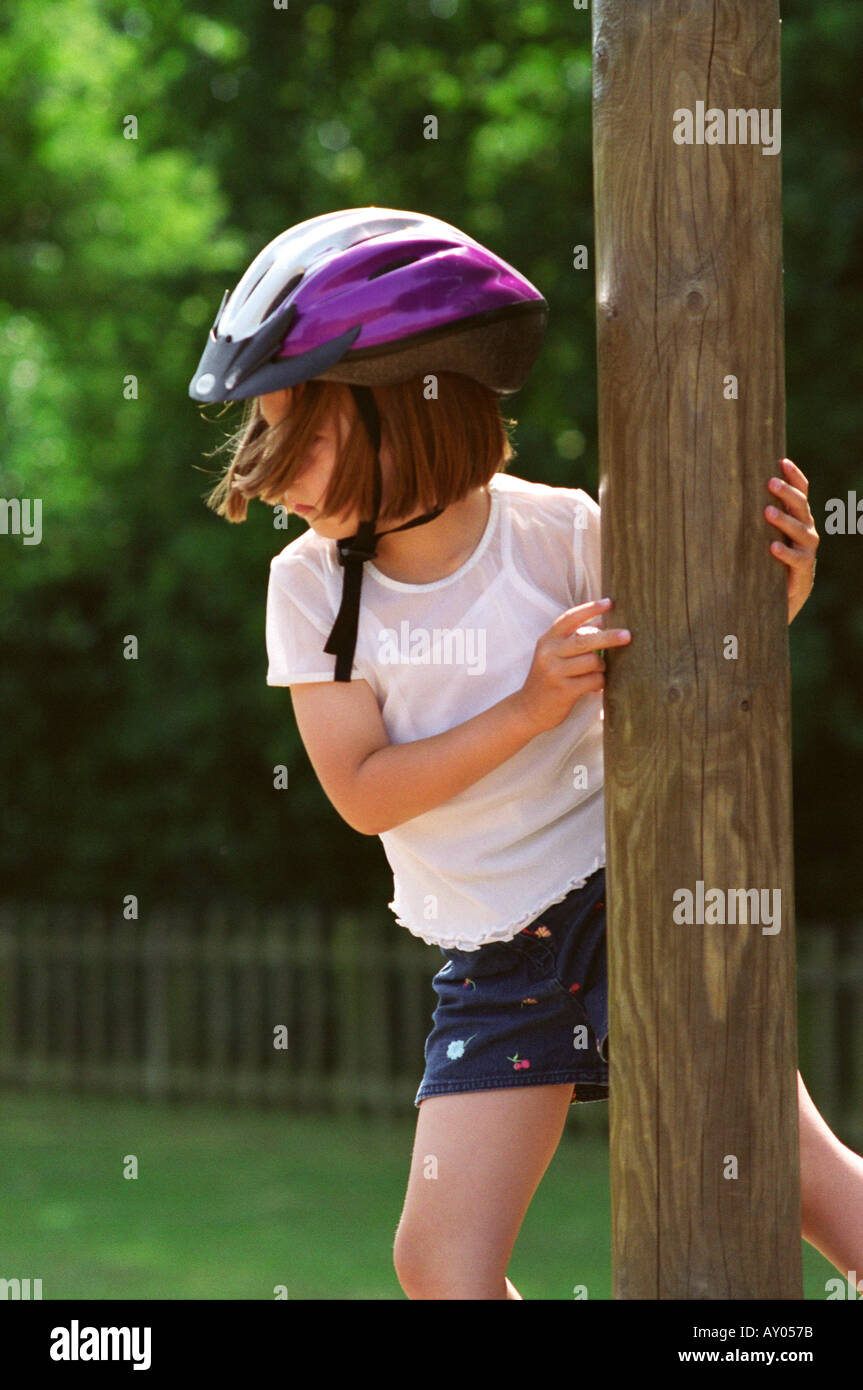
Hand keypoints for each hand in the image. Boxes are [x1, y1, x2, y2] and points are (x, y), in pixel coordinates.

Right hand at [513, 598, 631, 735]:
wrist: (528, 709)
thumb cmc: (547, 679)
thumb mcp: (551, 655)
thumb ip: (571, 640)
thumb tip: (601, 624)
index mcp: (547, 640)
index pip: (570, 618)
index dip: (590, 609)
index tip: (609, 603)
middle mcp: (549, 653)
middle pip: (586, 639)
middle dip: (610, 636)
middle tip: (628, 635)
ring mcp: (555, 672)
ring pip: (594, 661)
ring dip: (602, 667)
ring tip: (597, 673)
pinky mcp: (564, 690)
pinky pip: (594, 680)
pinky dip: (600, 682)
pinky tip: (595, 686)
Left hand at [765, 458, 818, 623]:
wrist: (780, 598)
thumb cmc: (766, 560)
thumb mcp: (760, 535)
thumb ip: (753, 517)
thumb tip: (723, 493)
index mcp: (797, 517)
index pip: (800, 491)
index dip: (794, 476)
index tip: (781, 461)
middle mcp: (806, 529)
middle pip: (800, 505)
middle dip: (786, 492)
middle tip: (769, 482)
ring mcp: (806, 549)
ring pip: (800, 529)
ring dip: (784, 520)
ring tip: (767, 512)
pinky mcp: (804, 570)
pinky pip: (796, 558)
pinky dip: (785, 552)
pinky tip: (772, 547)